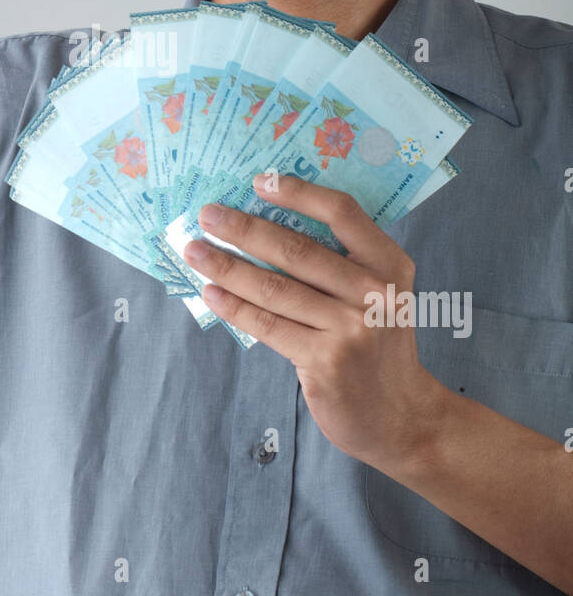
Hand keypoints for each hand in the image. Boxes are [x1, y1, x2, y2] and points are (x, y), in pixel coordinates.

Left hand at [181, 173, 443, 471]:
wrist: (399, 415)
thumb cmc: (377, 343)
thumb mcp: (378, 293)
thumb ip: (340, 263)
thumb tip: (264, 227)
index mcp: (389, 263)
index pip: (342, 212)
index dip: (298, 192)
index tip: (258, 181)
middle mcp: (374, 291)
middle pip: (296, 249)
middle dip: (243, 229)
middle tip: (207, 214)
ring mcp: (350, 328)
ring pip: (274, 287)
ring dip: (226, 266)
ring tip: (195, 251)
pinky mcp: (324, 360)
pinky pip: (268, 325)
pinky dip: (234, 306)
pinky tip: (210, 292)